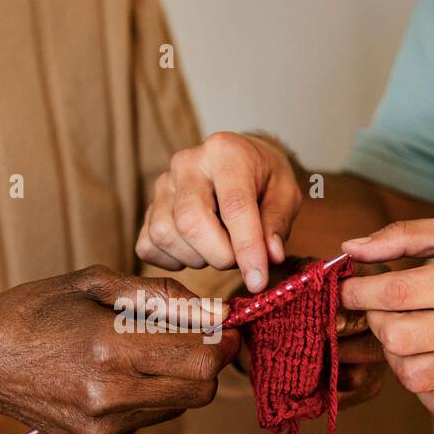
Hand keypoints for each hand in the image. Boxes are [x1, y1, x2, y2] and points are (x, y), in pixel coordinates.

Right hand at [0, 266, 239, 433]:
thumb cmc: (35, 310)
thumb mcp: (95, 282)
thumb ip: (161, 297)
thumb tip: (215, 310)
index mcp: (110, 348)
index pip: (204, 360)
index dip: (224, 342)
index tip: (222, 325)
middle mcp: (110, 396)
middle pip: (201, 390)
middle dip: (208, 362)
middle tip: (192, 336)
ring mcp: (103, 428)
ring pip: (177, 407)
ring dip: (176, 378)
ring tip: (137, 351)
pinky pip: (146, 420)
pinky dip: (145, 397)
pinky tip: (110, 376)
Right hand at [136, 132, 302, 292]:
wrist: (239, 163)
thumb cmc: (264, 180)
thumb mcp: (286, 194)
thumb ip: (277, 223)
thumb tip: (270, 256)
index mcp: (225, 152)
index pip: (234, 206)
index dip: (247, 248)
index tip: (258, 281)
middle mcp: (186, 163)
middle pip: (190, 222)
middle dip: (218, 255)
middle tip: (238, 258)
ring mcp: (162, 184)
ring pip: (165, 235)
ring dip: (196, 258)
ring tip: (218, 248)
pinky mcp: (148, 207)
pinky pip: (148, 246)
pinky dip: (172, 260)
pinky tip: (196, 251)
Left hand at [340, 215, 433, 419]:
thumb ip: (403, 236)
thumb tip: (351, 249)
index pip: (395, 293)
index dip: (359, 292)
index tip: (351, 289)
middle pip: (398, 338)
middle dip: (376, 321)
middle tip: (384, 308)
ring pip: (412, 376)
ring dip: (395, 355)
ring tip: (407, 332)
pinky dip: (422, 388)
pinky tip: (428, 359)